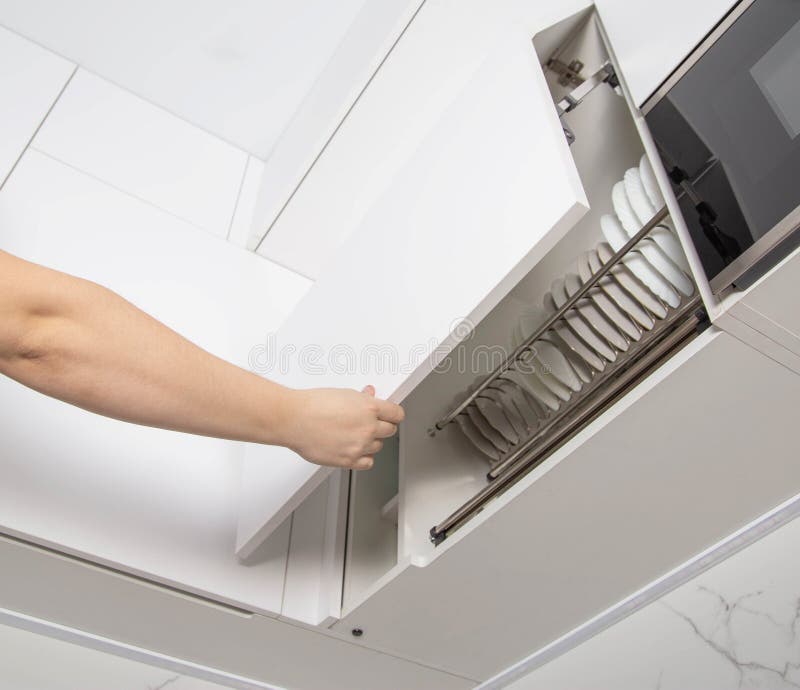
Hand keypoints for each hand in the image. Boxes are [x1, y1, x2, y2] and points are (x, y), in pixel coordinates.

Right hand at [284, 385, 403, 469]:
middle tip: (371, 424)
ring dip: (371, 442)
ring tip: (355, 435)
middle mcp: (368, 428)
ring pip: (378, 446)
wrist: (294, 420)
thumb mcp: (343, 394)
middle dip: (382, 426)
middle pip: (390, 430)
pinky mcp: (349, 460)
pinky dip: (363, 457)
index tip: (391, 415)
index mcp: (369, 408)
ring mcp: (360, 445)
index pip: (396, 414)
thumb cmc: (313, 405)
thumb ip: (361, 398)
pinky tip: (355, 449)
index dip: (394, 414)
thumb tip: (369, 395)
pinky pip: (368, 462)